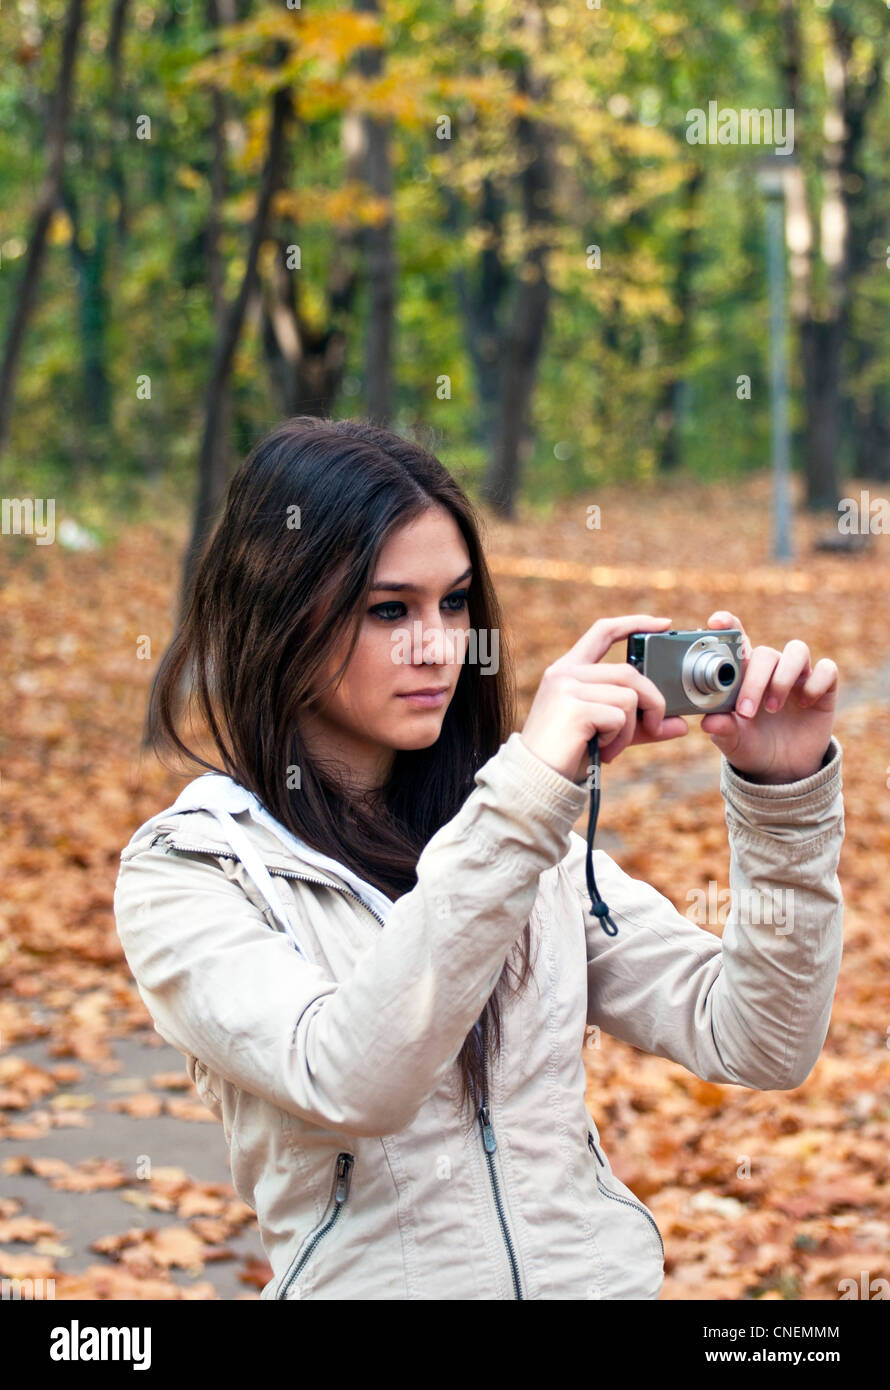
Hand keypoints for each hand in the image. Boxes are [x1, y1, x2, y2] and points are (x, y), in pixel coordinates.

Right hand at [520, 614, 689, 783]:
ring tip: (612, 747)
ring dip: (631, 729)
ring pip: (627, 696)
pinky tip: (601, 751)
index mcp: (568, 670)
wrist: (535, 780)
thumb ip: (640, 724)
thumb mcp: (607, 732)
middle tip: (653, 727)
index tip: (663, 624)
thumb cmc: (567, 754)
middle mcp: (564, 673)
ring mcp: (567, 689)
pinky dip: (619, 739)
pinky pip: (619, 717)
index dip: (635, 623)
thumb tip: (681, 725)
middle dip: (653, 701)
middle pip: (629, 672)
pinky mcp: (574, 709)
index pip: (603, 631)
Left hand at [699, 611, 838, 783]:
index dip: (728, 626)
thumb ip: (722, 730)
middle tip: (746, 711)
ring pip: (797, 651)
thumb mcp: (733, 742)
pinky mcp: (823, 688)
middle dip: (754, 680)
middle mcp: (771, 669)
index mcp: (743, 674)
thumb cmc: (751, 747)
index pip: (737, 640)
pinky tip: (806, 705)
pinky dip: (816, 684)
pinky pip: (827, 669)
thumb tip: (708, 721)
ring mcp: (798, 676)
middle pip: (765, 652)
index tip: (716, 621)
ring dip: (783, 678)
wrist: (782, 770)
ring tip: (773, 708)